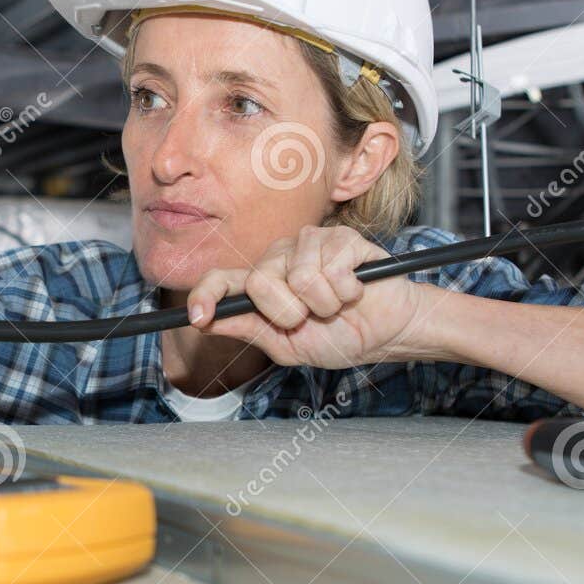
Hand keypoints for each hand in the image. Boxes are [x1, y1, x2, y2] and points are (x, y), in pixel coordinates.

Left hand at [185, 225, 448, 367]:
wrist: (386, 333)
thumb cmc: (337, 336)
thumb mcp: (286, 345)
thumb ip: (248, 329)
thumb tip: (205, 321)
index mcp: (260, 282)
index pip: (221, 280)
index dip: (204, 296)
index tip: (198, 318)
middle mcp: (279, 257)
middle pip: (259, 282)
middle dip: (288, 313)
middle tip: (310, 318)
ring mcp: (310, 243)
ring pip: (299, 278)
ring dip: (324, 305)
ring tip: (337, 305)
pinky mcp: (342, 237)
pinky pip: (333, 269)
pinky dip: (347, 292)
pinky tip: (355, 290)